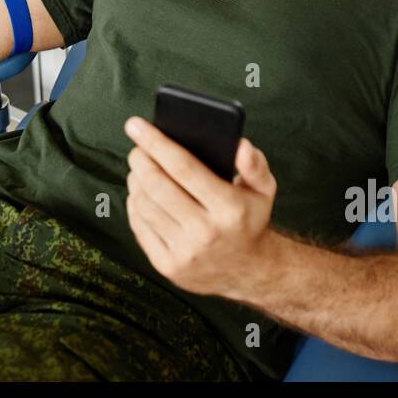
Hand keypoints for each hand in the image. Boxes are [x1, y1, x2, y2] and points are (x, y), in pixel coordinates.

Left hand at [123, 116, 276, 297]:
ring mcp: (184, 252)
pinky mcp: (167, 266)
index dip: (155, 142)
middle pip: (157, 185)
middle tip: (137, 148)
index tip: (136, 125)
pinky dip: (134, 205)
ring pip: (144, 205)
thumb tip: (239, 145)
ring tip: (139, 168)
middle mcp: (205, 232)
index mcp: (229, 209)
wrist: (249, 271)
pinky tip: (139, 193)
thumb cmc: (249, 220)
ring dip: (135, 180)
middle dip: (140, 160)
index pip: (183, 167)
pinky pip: (140, 227)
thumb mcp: (263, 190)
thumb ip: (254, 164)